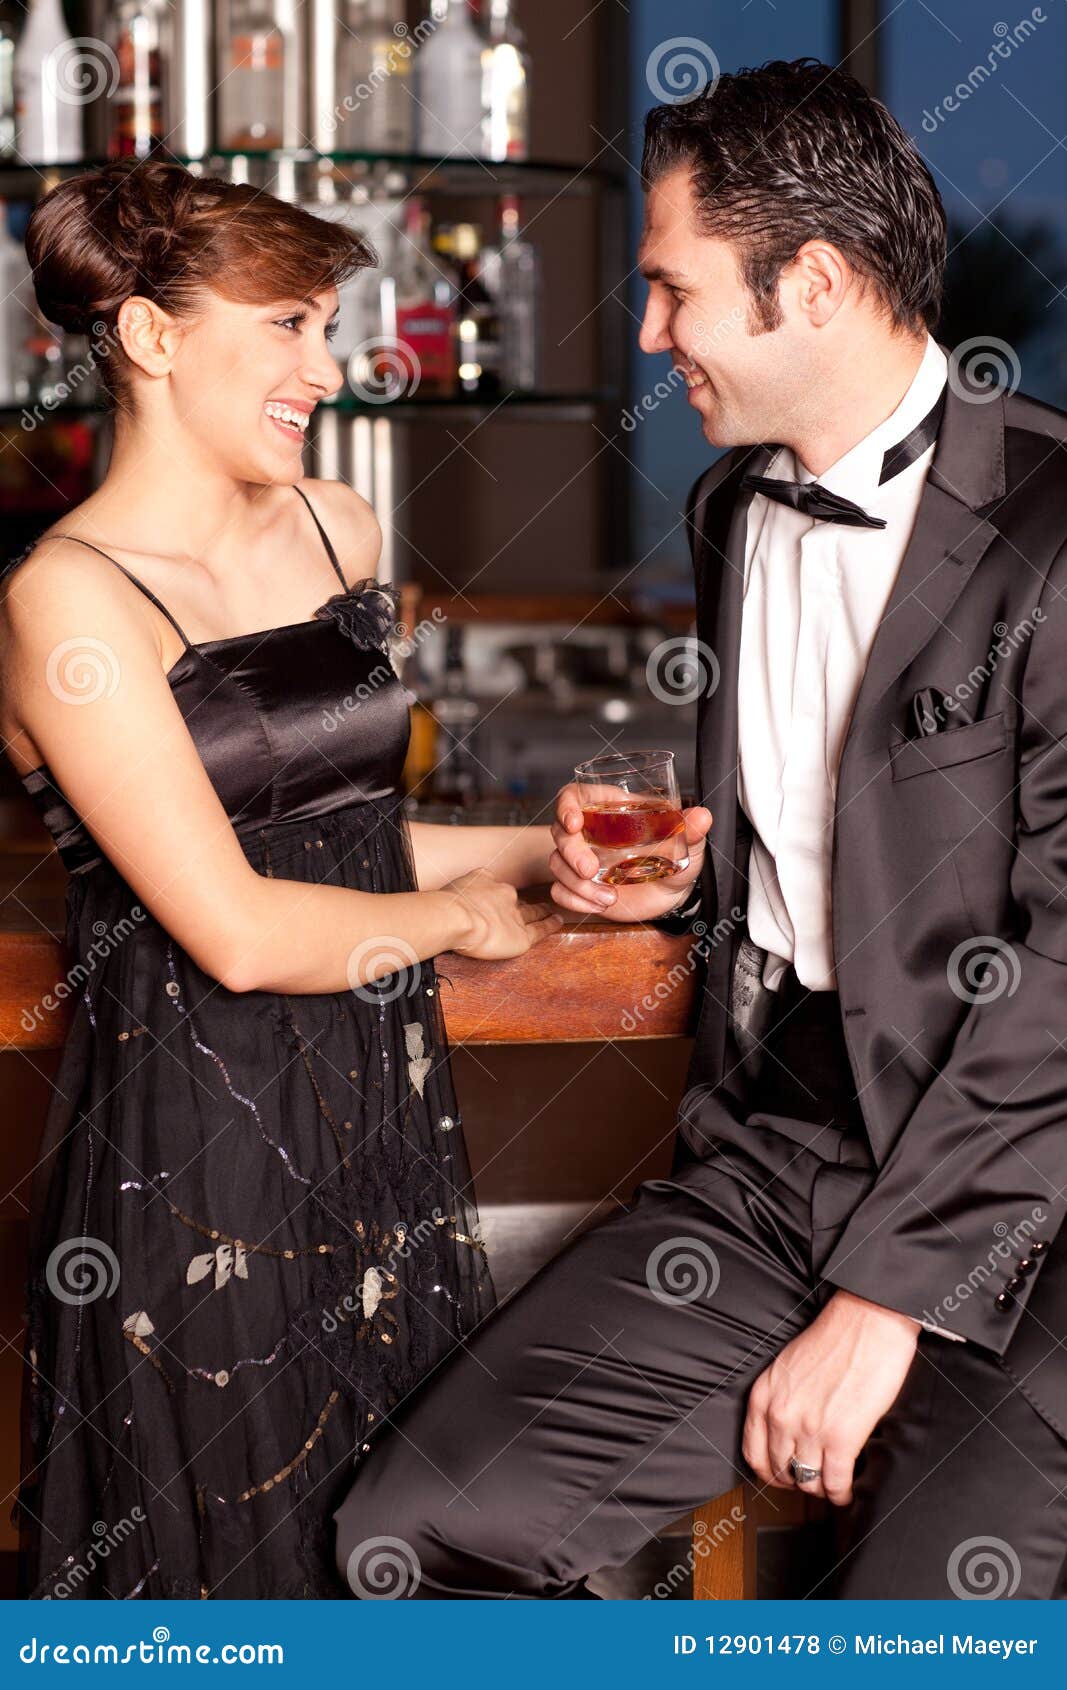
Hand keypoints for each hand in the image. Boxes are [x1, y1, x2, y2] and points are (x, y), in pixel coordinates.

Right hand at [445, 868, 562, 960]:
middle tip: (530, 905)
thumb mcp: (445, 892)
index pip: (495, 887)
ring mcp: (514, 914)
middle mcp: (503, 894)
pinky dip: (550, 924)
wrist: (454, 917)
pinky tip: (557, 922)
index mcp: (484, 880)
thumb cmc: (443, 907)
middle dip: (522, 903)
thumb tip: (444, 907)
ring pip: (532, 912)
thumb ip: (452, 897)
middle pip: (516, 899)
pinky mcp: (522, 935)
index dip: (498, 893)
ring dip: (541, 911)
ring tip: (550, 912)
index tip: (499, 896)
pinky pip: (541, 929)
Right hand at [549, 781, 711, 922]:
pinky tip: (598, 904)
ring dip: (576, 884)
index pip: (574, 796)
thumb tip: (702, 817)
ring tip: (609, 897)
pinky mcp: (579, 885)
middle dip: (571, 852)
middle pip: (560, 832)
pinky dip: (575, 900)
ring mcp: (581, 859)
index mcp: (610, 808)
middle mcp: (591, 832)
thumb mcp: (686, 845)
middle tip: (589, 870)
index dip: (566, 805)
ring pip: (557, 863)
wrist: (671, 896)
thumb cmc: (675, 860)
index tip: (574, 822)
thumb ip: (691, 831)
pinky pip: (560, 890)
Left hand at [742, 1289, 920, 1505]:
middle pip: (780, 1472)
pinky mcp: (842, 1438)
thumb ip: (780, 1399)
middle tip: (811, 1482)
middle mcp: (780, 1415)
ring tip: (831, 1486)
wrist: (866, 1321)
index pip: (754, 1453)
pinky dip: (841, 1494)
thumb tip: (785, 1431)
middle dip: (797, 1482)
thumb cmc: (834, 1338)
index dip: (770, 1473)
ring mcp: (809, 1429)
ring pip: (807, 1482)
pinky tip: (847, 1492)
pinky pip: (834, 1484)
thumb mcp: (788, 1368)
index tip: (783, 1477)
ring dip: (820, 1489)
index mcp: (764, 1395)